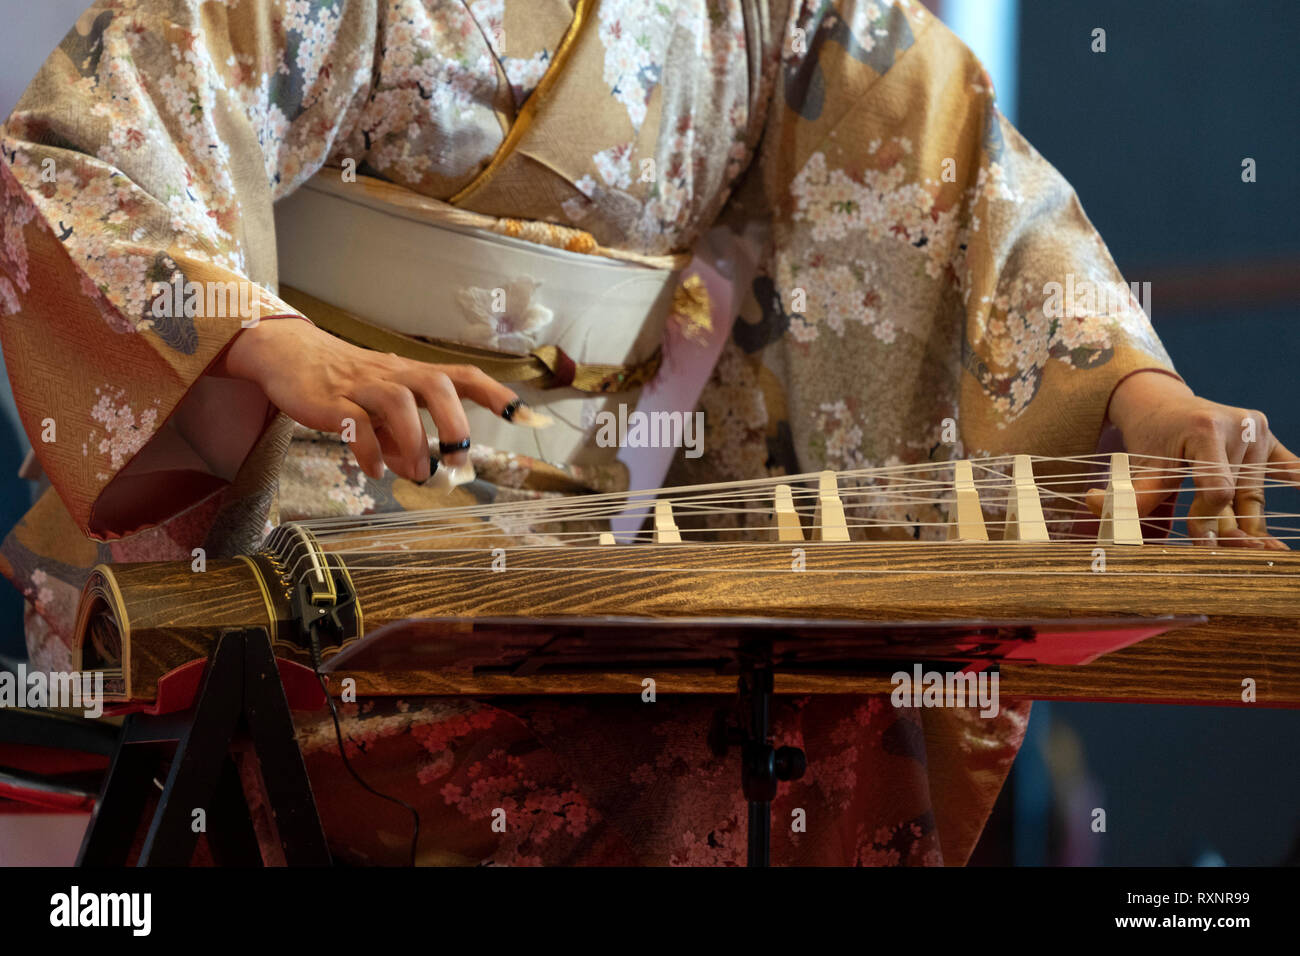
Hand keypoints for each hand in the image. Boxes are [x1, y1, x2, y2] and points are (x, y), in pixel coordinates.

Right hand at [218, 318, 518, 481]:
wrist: (290, 354)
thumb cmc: (348, 383)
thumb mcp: (383, 411)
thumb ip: (405, 440)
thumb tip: (420, 472)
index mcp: (413, 376)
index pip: (462, 376)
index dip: (493, 393)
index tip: (523, 415)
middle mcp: (393, 376)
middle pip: (435, 384)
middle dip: (454, 422)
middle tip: (459, 458)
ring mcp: (361, 386)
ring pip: (397, 402)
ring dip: (414, 440)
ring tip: (418, 473)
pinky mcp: (330, 401)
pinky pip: (353, 422)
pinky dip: (368, 448)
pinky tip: (374, 469)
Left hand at [1091, 370, 1299, 547]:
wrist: (1165, 406)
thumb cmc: (1151, 439)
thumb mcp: (1140, 466)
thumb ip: (1127, 495)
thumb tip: (1092, 505)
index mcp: (1205, 428)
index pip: (1217, 489)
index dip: (1205, 518)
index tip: (1194, 538)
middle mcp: (1239, 426)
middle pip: (1240, 495)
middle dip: (1228, 528)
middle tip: (1221, 552)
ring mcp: (1258, 431)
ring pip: (1256, 495)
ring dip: (1247, 523)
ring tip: (1245, 544)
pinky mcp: (1270, 438)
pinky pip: (1289, 467)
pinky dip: (1295, 480)